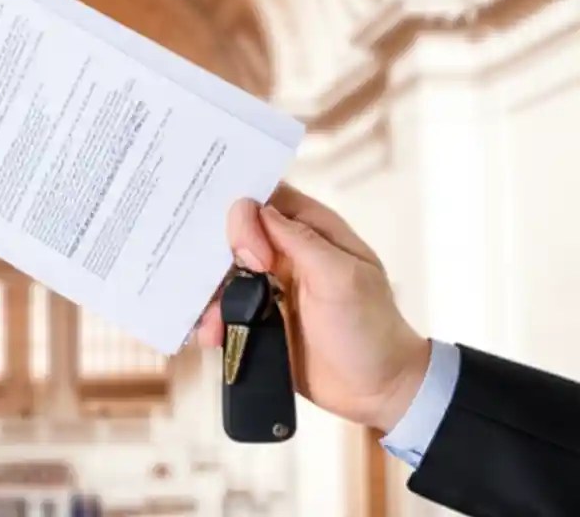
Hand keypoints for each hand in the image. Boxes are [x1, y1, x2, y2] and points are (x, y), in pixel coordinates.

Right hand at [196, 184, 431, 432]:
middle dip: (217, 256)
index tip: (248, 254)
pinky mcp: (259, 316)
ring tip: (215, 324)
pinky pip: (224, 307)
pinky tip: (211, 336)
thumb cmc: (371, 329)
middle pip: (235, 232)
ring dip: (211, 294)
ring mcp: (270, 284)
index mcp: (313, 232)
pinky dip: (212, 318)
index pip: (266, 198)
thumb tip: (258, 210)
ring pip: (223, 271)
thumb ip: (300, 241)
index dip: (245, 215)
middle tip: (227, 289)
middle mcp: (287, 251)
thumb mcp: (342, 278)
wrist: (376, 390)